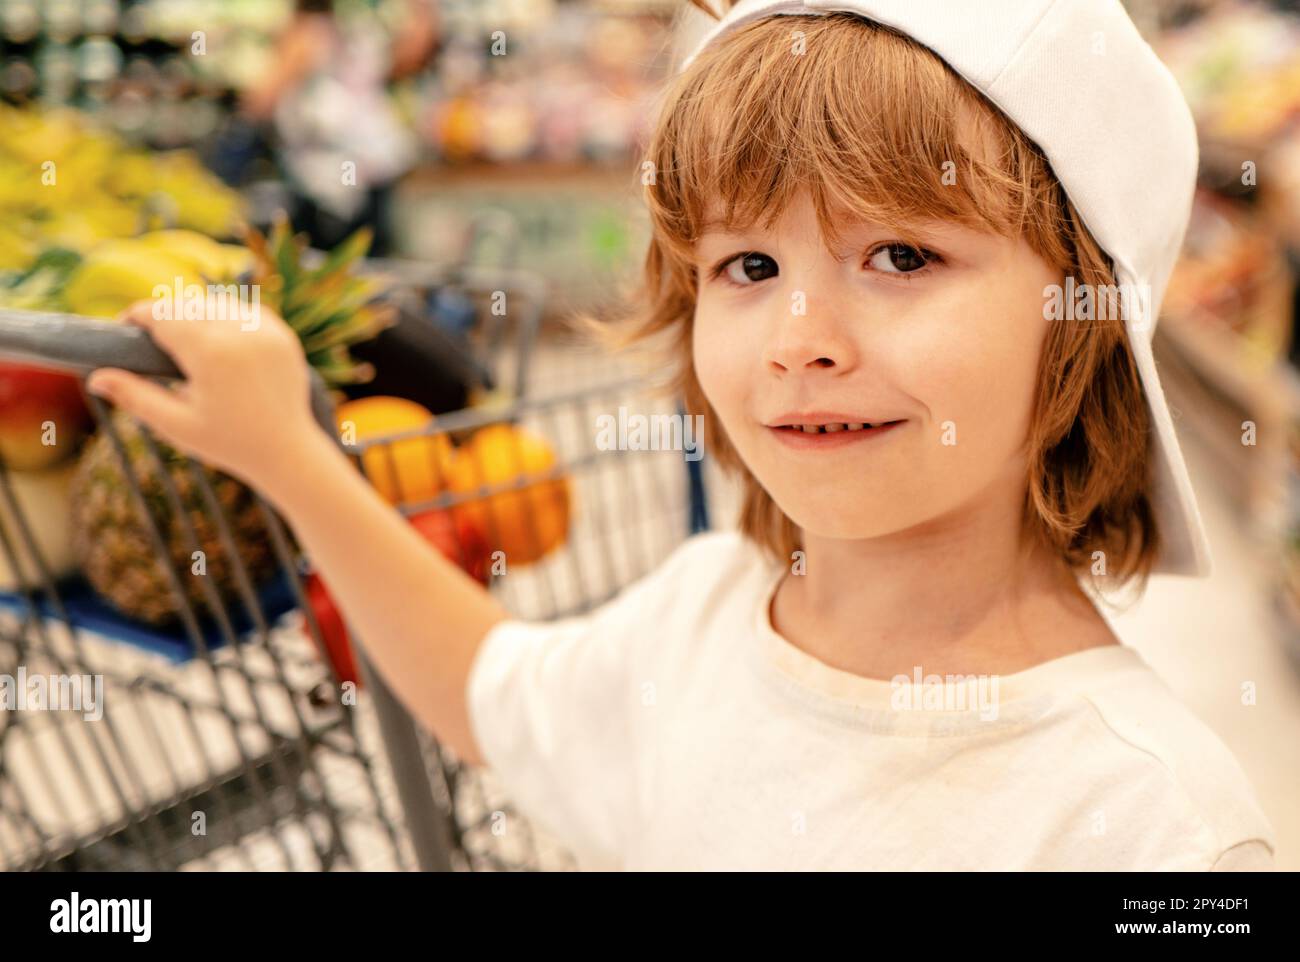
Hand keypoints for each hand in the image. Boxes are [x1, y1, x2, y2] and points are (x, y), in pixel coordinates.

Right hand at [85, 298, 323, 488]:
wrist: (289, 452)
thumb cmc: (230, 444)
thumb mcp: (176, 425)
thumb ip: (135, 397)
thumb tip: (95, 377)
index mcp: (211, 352)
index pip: (162, 314)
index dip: (137, 316)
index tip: (123, 328)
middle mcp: (241, 332)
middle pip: (186, 305)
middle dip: (163, 316)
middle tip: (148, 339)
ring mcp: (267, 330)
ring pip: (215, 303)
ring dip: (194, 314)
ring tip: (179, 339)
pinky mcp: (283, 334)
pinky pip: (244, 311)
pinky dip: (225, 318)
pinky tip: (214, 339)